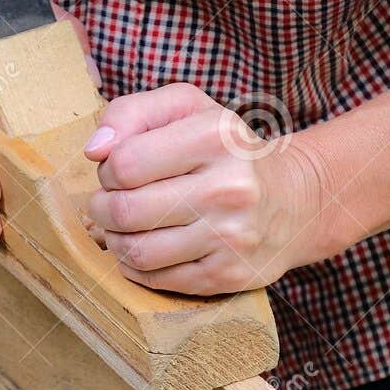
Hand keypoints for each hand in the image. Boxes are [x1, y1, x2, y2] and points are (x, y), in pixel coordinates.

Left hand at [82, 83, 329, 294]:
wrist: (296, 200)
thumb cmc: (227, 151)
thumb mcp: (188, 109)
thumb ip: (132, 112)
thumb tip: (94, 150)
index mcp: (216, 136)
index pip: (124, 163)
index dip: (108, 170)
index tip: (119, 171)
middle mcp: (229, 187)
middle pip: (126, 210)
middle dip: (103, 208)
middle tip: (111, 203)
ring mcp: (231, 237)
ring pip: (137, 251)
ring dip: (116, 240)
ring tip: (124, 227)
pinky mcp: (228, 275)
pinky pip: (157, 280)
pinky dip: (137, 267)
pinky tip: (146, 248)